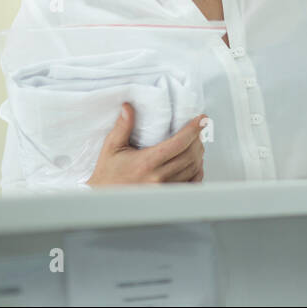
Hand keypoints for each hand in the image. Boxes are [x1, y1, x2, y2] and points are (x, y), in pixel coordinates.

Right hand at [86, 103, 206, 186]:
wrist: (105, 199)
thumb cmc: (108, 174)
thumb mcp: (111, 148)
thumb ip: (122, 127)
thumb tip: (128, 107)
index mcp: (146, 163)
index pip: (179, 143)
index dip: (194, 129)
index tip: (201, 119)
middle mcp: (158, 177)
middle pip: (190, 155)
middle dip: (198, 139)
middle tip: (198, 129)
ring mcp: (165, 189)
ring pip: (193, 169)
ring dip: (199, 154)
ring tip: (197, 143)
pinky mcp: (168, 197)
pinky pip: (191, 184)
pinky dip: (197, 171)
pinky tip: (195, 163)